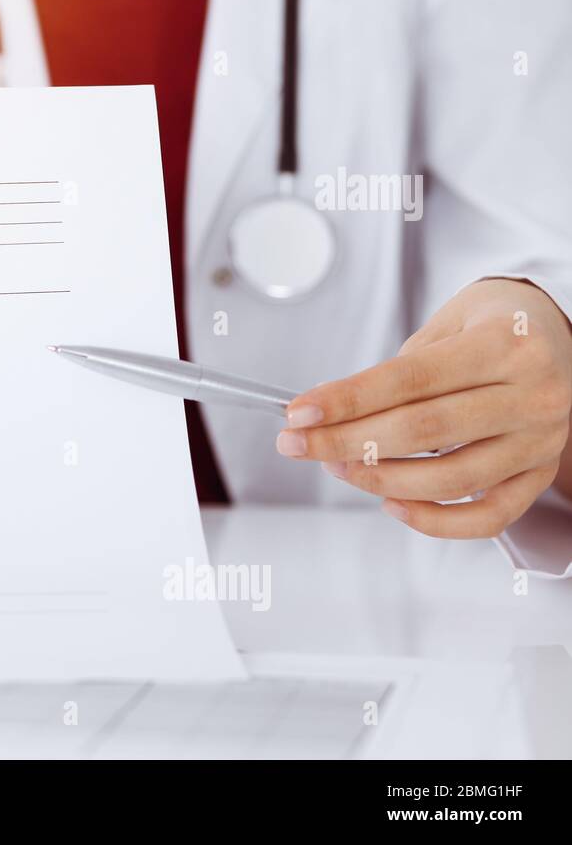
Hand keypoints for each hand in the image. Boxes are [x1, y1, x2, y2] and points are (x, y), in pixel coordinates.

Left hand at [276, 279, 571, 537]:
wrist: (559, 336)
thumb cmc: (492, 326)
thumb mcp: (447, 323)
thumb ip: (397, 371)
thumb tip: (328, 414)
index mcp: (504, 346)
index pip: (409, 380)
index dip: (348, 399)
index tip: (299, 412)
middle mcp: (531, 396)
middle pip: (422, 431)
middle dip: (346, 441)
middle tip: (298, 443)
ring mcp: (540, 441)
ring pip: (450, 479)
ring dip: (380, 479)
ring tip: (337, 465)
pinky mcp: (539, 474)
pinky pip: (487, 516)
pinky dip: (434, 520)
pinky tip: (391, 503)